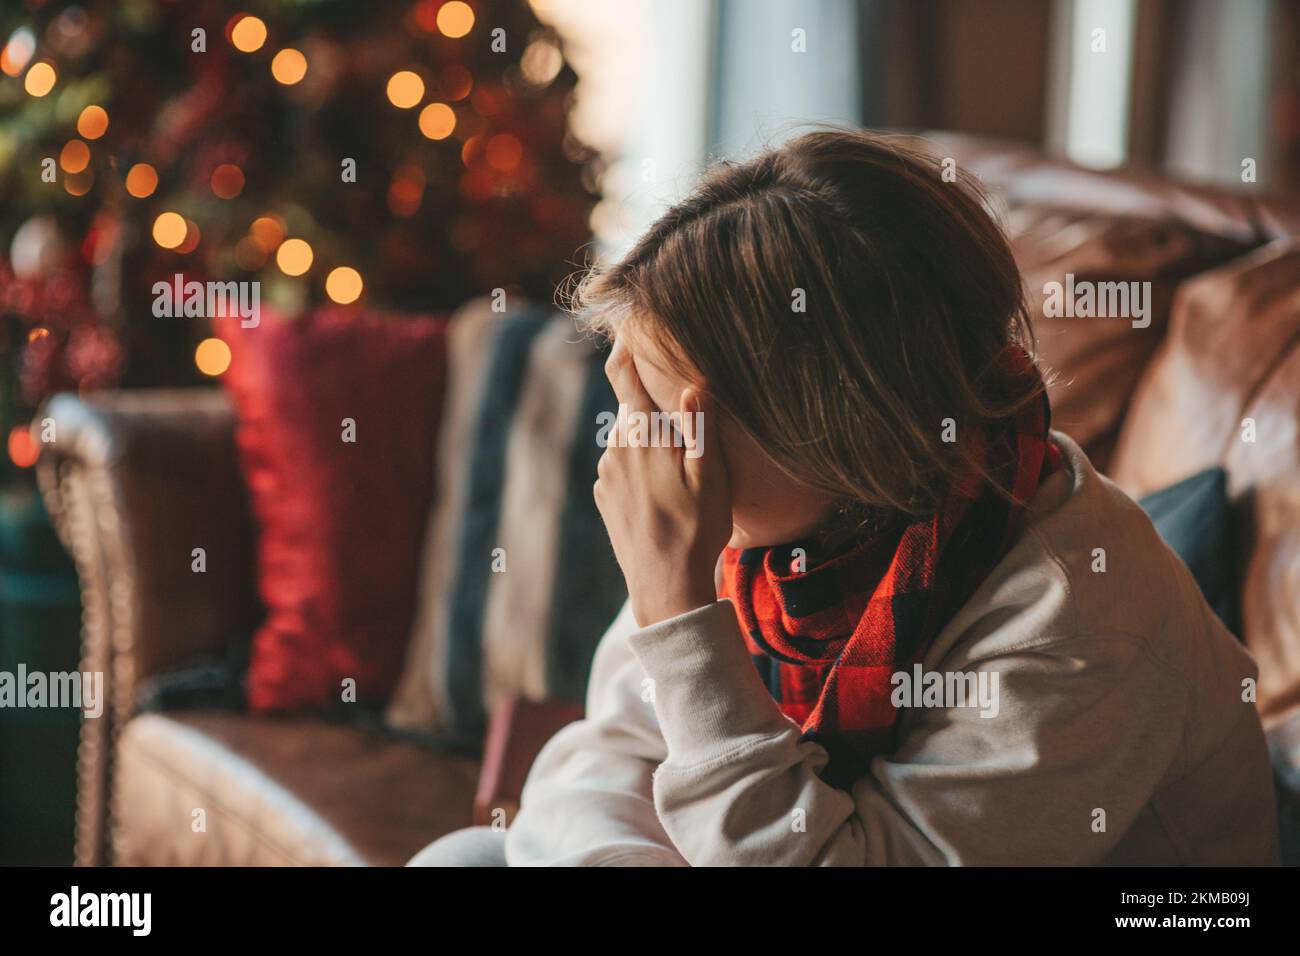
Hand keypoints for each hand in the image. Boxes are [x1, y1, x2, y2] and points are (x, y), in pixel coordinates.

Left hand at [594, 339, 731, 627]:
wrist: (665, 584)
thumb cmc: (698, 527)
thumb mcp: (711, 474)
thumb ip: (701, 424)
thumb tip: (694, 382)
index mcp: (643, 434)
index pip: (624, 376)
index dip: (625, 347)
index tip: (628, 328)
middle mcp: (616, 448)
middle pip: (633, 411)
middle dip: (656, 414)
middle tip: (688, 435)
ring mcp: (606, 474)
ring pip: (629, 442)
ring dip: (650, 446)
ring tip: (681, 478)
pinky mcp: (604, 497)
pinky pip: (622, 469)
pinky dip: (640, 471)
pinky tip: (664, 497)